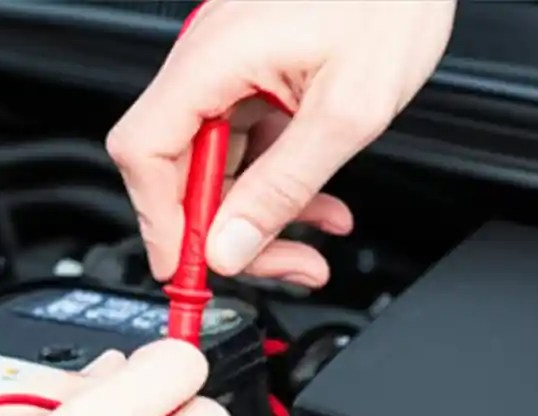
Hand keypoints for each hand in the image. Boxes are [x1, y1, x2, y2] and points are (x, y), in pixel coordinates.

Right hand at [106, 0, 455, 285]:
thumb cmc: (393, 0)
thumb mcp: (348, 112)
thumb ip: (283, 186)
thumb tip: (229, 245)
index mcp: (212, 60)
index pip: (144, 153)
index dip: (159, 219)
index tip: (185, 265)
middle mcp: (208, 60)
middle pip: (179, 168)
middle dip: (225, 228)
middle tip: (276, 263)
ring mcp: (230, 66)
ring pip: (219, 163)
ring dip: (261, 209)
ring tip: (315, 238)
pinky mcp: (257, 71)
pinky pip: (248, 140)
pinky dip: (278, 178)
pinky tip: (319, 201)